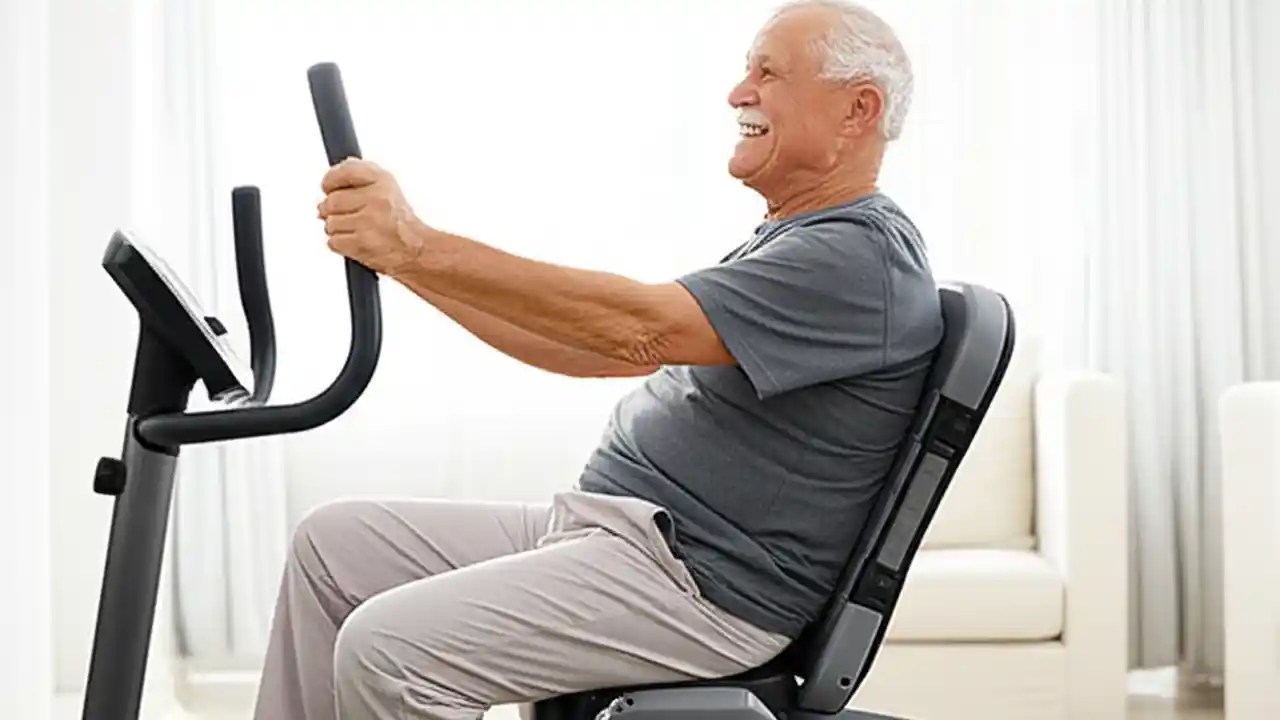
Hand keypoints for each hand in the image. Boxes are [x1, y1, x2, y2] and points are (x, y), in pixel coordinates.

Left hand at [317, 158, 425, 274]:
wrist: (417, 251)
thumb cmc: (401, 223)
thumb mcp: (388, 188)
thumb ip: (361, 174)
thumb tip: (334, 175)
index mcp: (383, 181)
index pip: (344, 171)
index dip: (330, 180)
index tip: (328, 187)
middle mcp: (376, 199)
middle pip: (332, 200)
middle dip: (333, 210)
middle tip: (346, 214)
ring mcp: (368, 222)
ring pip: (330, 223)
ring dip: (338, 229)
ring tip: (356, 229)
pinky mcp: (361, 244)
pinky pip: (334, 241)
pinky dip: (341, 244)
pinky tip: (356, 240)